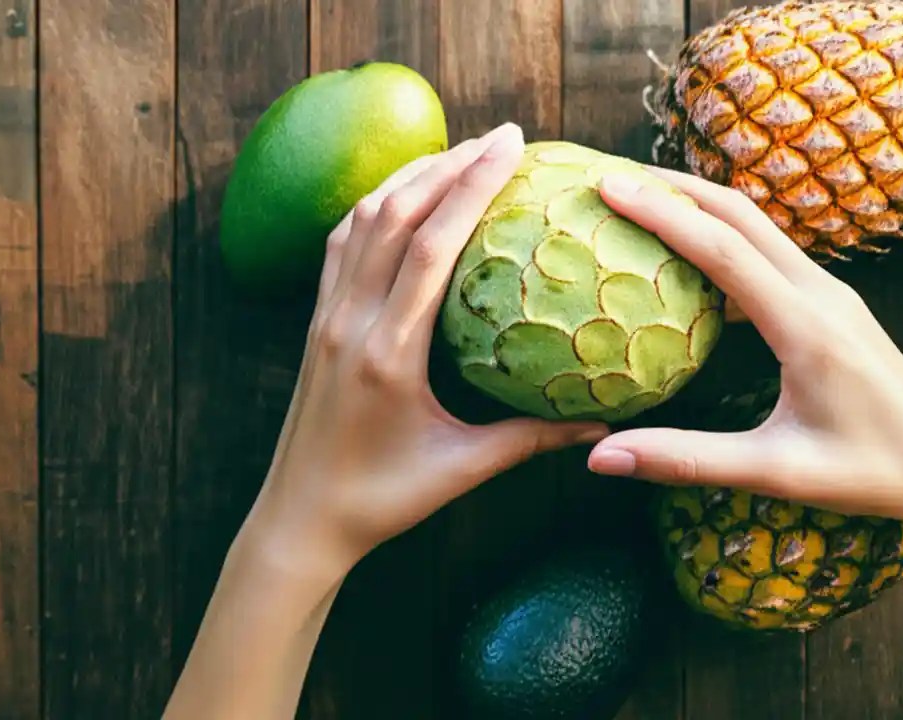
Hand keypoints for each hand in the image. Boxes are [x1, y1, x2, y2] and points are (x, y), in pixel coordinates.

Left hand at [243, 123, 607, 577]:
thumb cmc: (381, 499)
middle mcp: (351, 322)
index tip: (510, 144)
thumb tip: (603, 425)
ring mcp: (326, 317)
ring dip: (412, 176)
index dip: (471, 185)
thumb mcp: (463, 469)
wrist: (299, 519)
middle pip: (397, 214)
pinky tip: (403, 194)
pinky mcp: (316, 321)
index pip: (431, 245)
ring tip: (460, 152)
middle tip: (502, 136)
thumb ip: (531, 439)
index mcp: (389, 352)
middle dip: (451, 164)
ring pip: (363, 219)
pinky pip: (342, 243)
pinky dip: (375, 205)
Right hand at [585, 167, 902, 538]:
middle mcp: (822, 295)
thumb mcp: (775, 473)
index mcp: (807, 326)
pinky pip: (772, 255)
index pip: (723, 249)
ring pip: (759, 229)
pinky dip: (725, 240)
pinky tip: (692, 257)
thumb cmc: (868, 475)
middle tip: (613, 176)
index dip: (662, 213)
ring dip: (701, 207)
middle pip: (741, 215)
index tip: (609, 186)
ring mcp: (832, 295)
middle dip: (675, 188)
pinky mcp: (834, 306)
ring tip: (643, 202)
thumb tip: (601, 456)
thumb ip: (687, 460)